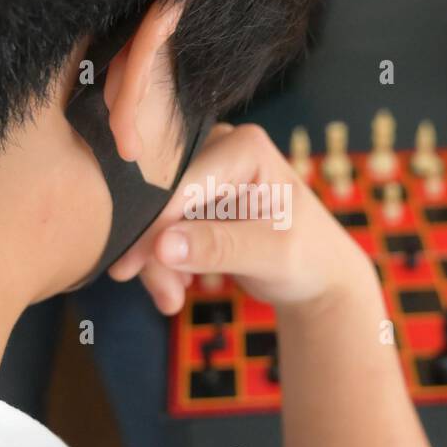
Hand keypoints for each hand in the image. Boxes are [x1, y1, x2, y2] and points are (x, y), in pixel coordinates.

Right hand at [109, 123, 373, 315]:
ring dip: (158, 263)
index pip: (182, 183)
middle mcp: (220, 146)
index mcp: (245, 147)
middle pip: (161, 198)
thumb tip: (162, 245)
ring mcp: (204, 170)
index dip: (152, 225)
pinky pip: (160, 227)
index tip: (129, 266)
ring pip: (156, 217)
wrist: (317, 273)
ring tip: (174, 300)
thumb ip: (218, 247)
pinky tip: (179, 287)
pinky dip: (163, 261)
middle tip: (168, 299)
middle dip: (156, 251)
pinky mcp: (193, 196)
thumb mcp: (270, 255)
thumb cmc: (308, 258)